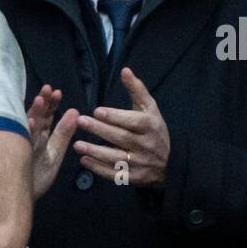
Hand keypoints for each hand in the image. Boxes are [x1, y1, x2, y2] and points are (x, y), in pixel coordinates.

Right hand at [26, 85, 78, 198]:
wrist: (20, 199)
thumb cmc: (37, 177)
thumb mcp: (55, 154)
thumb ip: (63, 134)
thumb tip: (75, 111)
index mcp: (40, 137)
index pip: (46, 117)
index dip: (51, 105)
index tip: (57, 92)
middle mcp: (29, 139)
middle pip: (35, 118)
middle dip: (42, 104)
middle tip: (48, 89)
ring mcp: (21, 147)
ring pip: (28, 128)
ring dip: (33, 114)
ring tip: (39, 101)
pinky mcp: (15, 157)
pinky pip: (21, 143)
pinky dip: (25, 133)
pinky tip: (28, 122)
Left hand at [72, 67, 170, 187]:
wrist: (170, 161)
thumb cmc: (154, 129)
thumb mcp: (149, 108)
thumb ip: (136, 90)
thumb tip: (125, 70)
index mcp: (151, 126)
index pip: (132, 121)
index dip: (115, 117)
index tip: (97, 111)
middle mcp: (147, 145)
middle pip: (121, 138)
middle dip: (99, 130)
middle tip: (80, 122)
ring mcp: (140, 163)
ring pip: (116, 158)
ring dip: (95, 152)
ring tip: (77, 144)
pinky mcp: (134, 178)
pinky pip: (114, 174)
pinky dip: (98, 169)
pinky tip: (84, 160)